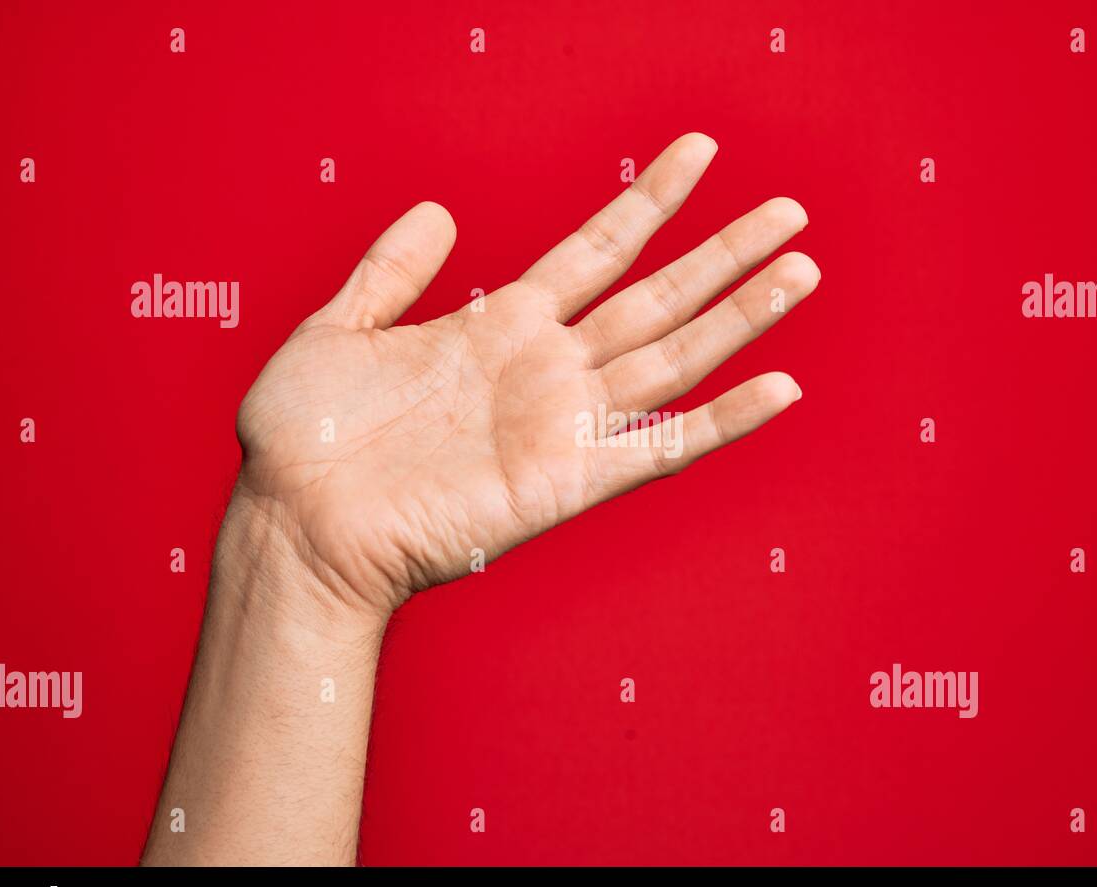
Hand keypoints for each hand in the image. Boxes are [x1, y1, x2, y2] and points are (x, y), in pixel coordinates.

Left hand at [234, 133, 817, 619]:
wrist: (295, 524)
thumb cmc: (305, 439)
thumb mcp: (338, 329)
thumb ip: (390, 272)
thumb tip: (435, 210)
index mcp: (498, 326)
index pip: (596, 249)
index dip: (650, 200)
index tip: (700, 151)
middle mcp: (545, 370)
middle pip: (657, 297)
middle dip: (724, 252)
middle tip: (790, 210)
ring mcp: (561, 424)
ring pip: (674, 358)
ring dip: (740, 317)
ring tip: (801, 269)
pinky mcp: (567, 482)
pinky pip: (661, 449)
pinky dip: (722, 423)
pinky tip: (779, 390)